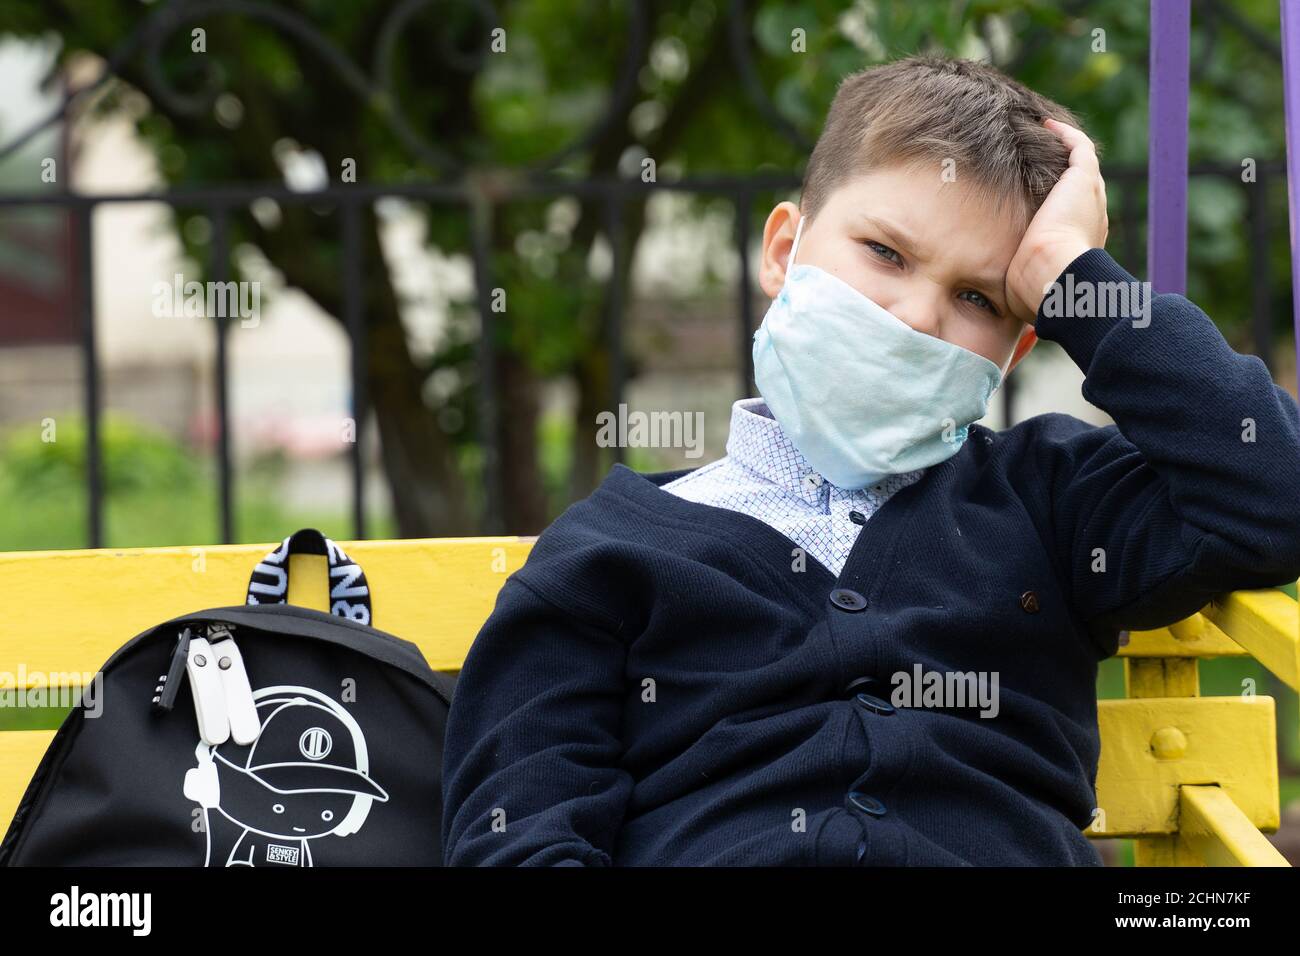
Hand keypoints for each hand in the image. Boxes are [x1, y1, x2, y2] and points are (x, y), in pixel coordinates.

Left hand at [1005, 118, 1109, 323]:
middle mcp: (1091, 215)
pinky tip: (1045, 124)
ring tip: (1042, 133)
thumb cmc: (1038, 292)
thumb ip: (1016, 285)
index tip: (1036, 198)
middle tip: (1038, 158)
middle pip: (1079, 188)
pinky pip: (1078, 147)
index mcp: (1080, 241)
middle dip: (1061, 173)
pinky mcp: (1082, 179)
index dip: (1056, 206)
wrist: (1056, 276)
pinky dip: (1065, 134)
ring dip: (1063, 148)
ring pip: (1080, 164)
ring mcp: (1089, 195)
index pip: (1071, 218)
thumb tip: (995, 304)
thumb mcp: (1024, 288)